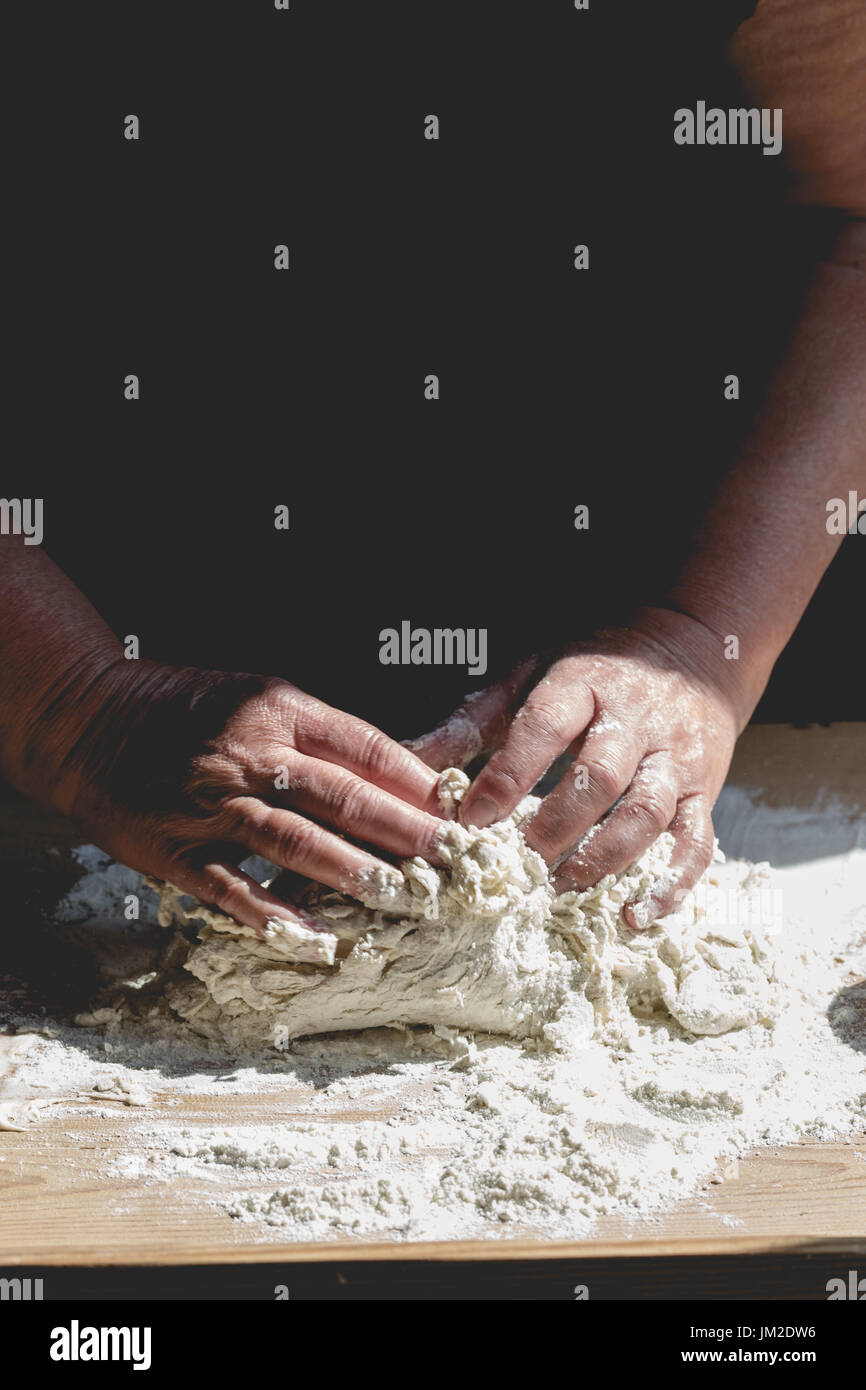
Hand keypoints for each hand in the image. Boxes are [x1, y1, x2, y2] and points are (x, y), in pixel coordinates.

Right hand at [27, 660, 445, 937]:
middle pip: (343, 795)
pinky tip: (310, 935)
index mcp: (278, 709)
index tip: (459, 811)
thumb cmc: (183, 706)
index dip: (416, 782)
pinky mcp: (175, 847)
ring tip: (400, 896)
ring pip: (293, 840)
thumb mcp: (256, 696)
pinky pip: (229, 886)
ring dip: (350, 870)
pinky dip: (269, 912)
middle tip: (454, 860)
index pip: (365, 746)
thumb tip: (395, 778)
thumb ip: (317, 735)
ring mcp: (211, 803)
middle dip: (405, 831)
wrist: (87, 717)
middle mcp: (251, 754)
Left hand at [408, 609, 745, 925]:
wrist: (696, 649)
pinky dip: (670, 883)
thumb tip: (408, 760)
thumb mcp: (532, 672)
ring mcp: (675, 758)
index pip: (544, 729)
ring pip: (646, 814)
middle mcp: (634, 720)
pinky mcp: (704, 790)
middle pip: (599, 779)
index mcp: (583, 685)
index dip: (508, 777)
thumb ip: (473, 720)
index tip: (472, 821)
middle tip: (513, 869)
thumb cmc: (597, 666)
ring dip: (603, 859)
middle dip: (553, 828)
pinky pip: (695, 842)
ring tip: (559, 892)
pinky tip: (634, 914)